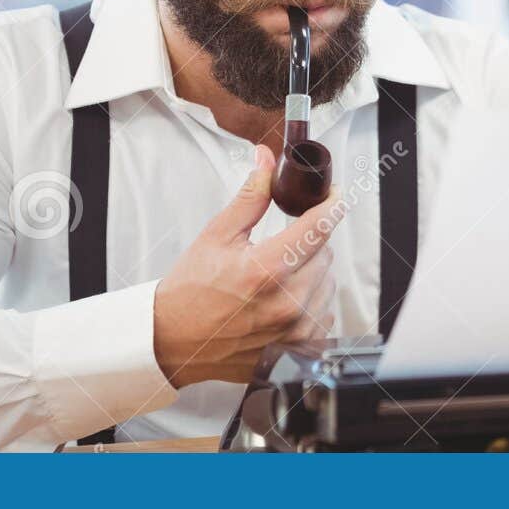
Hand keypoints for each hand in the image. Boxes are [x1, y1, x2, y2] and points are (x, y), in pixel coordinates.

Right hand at [151, 144, 342, 387]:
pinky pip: (325, 312)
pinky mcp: (301, 347)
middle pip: (326, 253)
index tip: (334, 196)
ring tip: (277, 277)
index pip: (319, 226)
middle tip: (280, 245)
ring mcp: (296, 329)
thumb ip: (251, 197)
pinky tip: (282, 300)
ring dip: (311, 272)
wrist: (174, 341)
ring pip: (328, 282)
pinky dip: (311, 301)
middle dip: (309, 242)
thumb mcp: (217, 235)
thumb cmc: (191, 290)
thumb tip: (267, 161)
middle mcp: (287, 302)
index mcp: (266, 269)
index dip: (331, 204)